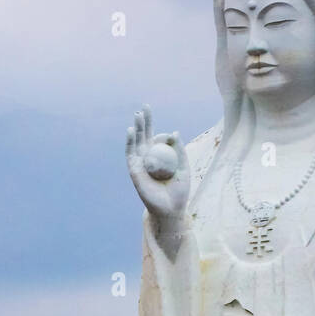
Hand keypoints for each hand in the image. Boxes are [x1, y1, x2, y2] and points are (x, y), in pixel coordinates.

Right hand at [126, 104, 190, 222]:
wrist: (171, 209)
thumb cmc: (180, 191)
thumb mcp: (184, 168)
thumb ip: (180, 150)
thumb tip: (175, 132)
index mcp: (162, 157)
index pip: (159, 139)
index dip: (163, 133)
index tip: (171, 136)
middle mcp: (149, 158)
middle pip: (145, 136)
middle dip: (145, 121)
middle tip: (145, 106)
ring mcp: (140, 163)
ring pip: (137, 142)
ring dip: (137, 127)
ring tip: (138, 114)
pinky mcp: (134, 170)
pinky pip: (131, 154)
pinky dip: (130, 142)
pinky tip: (131, 130)